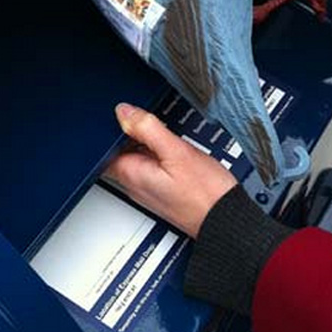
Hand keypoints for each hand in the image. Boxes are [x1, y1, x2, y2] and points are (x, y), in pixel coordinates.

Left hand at [103, 103, 236, 237]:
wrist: (226, 219)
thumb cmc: (205, 192)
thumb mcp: (177, 151)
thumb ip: (147, 128)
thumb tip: (123, 111)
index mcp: (132, 174)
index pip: (105, 148)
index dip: (113, 128)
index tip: (130, 114)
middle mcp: (136, 185)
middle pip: (122, 151)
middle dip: (132, 133)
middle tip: (152, 122)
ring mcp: (150, 189)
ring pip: (139, 157)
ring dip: (148, 143)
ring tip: (168, 136)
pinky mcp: (163, 190)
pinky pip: (153, 166)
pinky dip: (160, 153)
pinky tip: (176, 150)